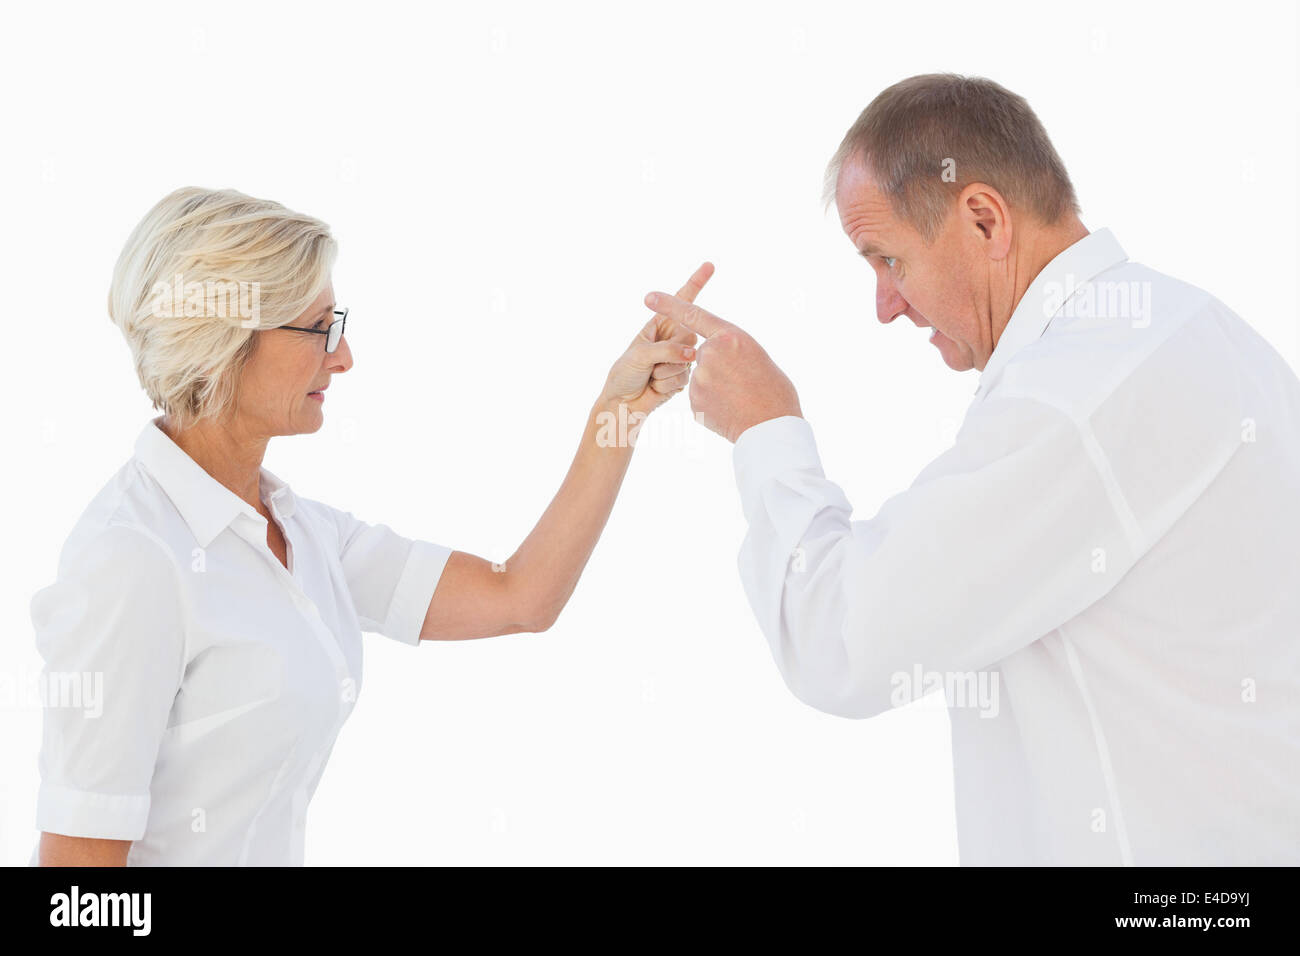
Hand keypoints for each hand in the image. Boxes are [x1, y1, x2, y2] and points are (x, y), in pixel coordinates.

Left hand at [601, 262, 713, 416]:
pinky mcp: (682, 377)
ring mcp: (678, 359)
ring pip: (688, 360)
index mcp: (659, 326)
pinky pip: (685, 377)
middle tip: (652, 364)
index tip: (709, 265)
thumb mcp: (640, 355)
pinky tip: (656, 387)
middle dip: (671, 353)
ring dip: (666, 372)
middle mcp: (671, 340)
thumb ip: (667, 350)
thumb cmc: (624, 374)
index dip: (695, 283)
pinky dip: (668, 384)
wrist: (623, 405)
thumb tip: (692, 356)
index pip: (680, 302)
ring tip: (651, 377)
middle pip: (689, 337)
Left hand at [640, 290, 801, 442]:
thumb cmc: (773, 392)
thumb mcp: (757, 356)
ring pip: (699, 378)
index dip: (670, 305)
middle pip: (702, 355)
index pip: (694, 315)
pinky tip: (728, 411)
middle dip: (716, 367)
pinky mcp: (694, 401)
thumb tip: (717, 354)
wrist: (771, 429)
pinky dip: (711, 405)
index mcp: (729, 337)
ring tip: (737, 399)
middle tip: (740, 382)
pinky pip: (699, 398)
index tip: (650, 297)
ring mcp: (700, 378)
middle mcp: (710, 354)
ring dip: (714, 388)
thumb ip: (731, 349)